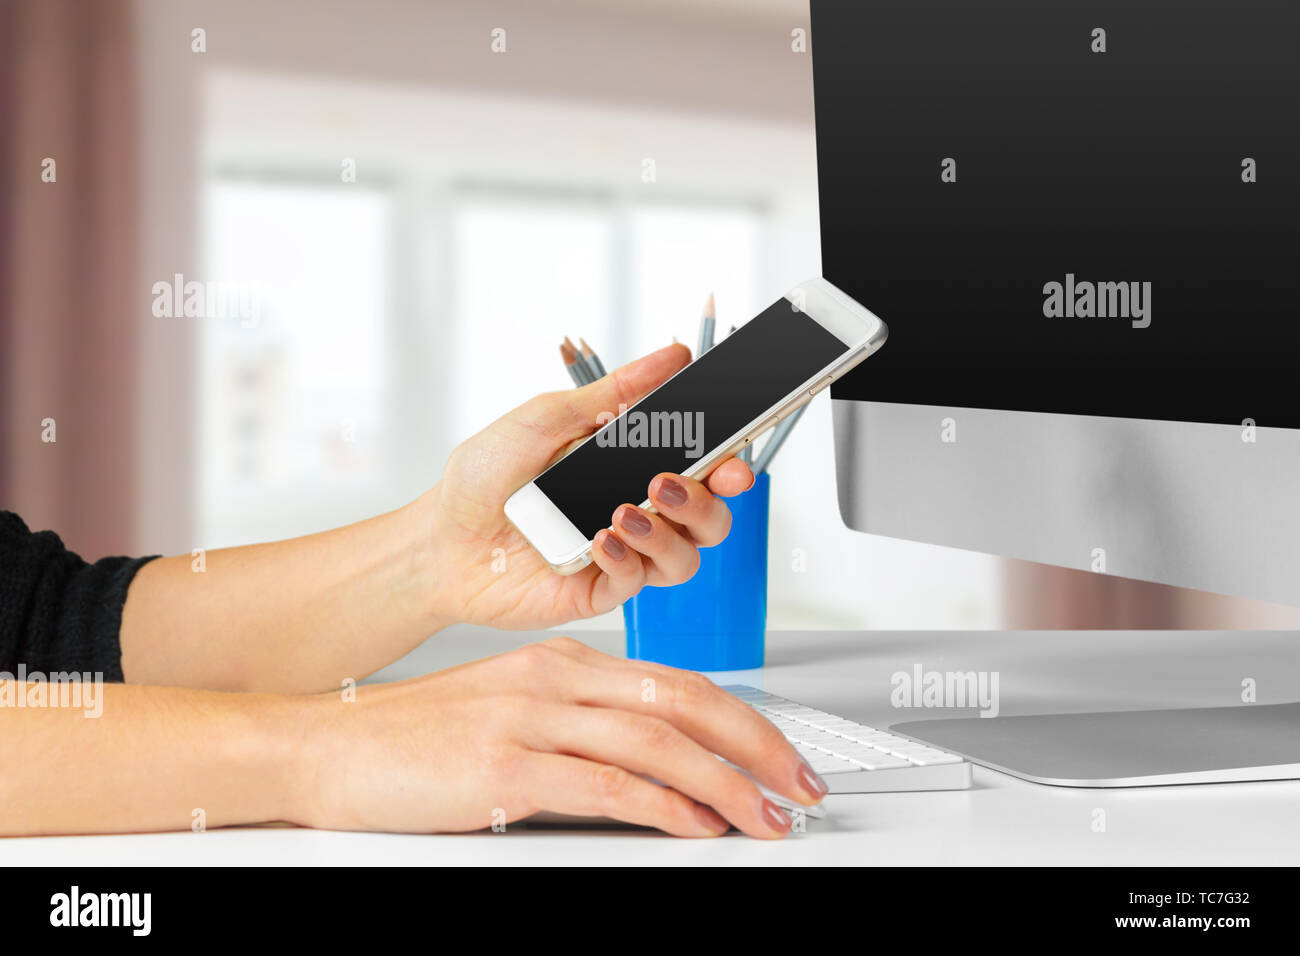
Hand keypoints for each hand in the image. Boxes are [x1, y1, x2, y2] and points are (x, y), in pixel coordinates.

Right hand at [296, 637, 826, 836]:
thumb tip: (658, 771)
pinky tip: (696, 827)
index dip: (743, 720)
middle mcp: (555, 678)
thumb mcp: (511, 713)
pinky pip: (604, 783)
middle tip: (802, 784)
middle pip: (683, 703)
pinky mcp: (503, 766)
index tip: (782, 756)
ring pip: (655, 742)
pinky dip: (662, 806)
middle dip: (757, 745)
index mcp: (562, 661)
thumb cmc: (417, 736)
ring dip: (725, 783)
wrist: (328, 746)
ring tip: (766, 817)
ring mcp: (529, 718)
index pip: (676, 683)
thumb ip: (582, 729)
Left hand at [418, 343, 753, 630]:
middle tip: (666, 482)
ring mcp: (621, 555)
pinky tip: (598, 541)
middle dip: (706, 501)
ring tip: (622, 511)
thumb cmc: (485, 477)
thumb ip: (615, 392)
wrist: (439, 538)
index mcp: (630, 467)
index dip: (730, 464)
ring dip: (665, 532)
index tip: (734, 458)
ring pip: (686, 556)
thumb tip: (673, 356)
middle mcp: (636, 512)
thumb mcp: (547, 418)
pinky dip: (626, 559)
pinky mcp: (599, 592)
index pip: (703, 467)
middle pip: (711, 517)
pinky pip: (638, 584)